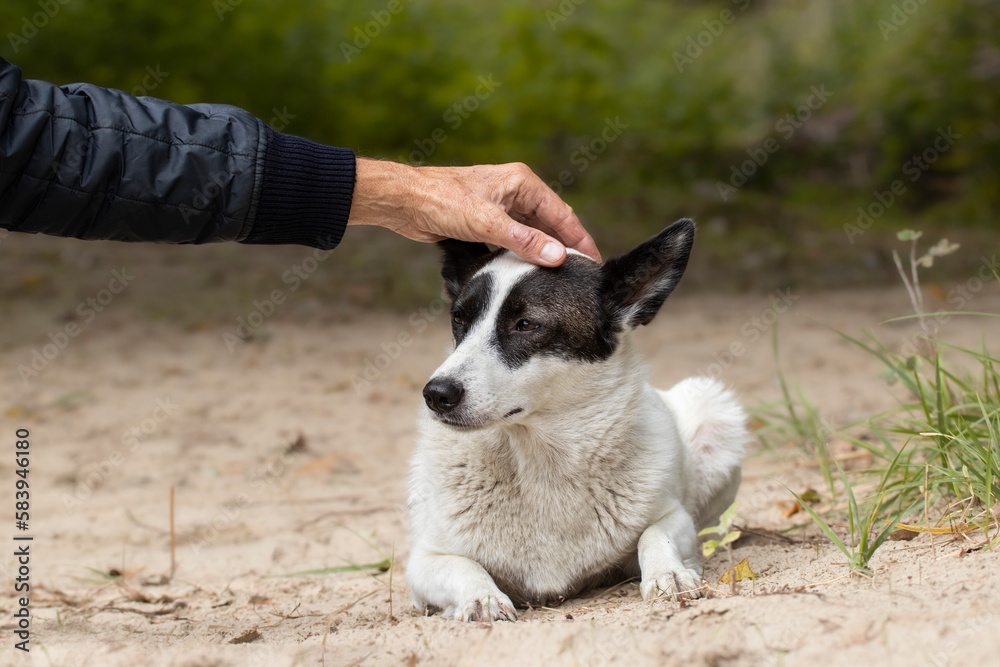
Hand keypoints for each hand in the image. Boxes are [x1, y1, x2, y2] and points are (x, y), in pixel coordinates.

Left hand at [347, 158, 600, 265]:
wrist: (403, 201)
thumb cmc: (440, 201)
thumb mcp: (486, 223)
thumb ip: (523, 241)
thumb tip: (558, 257)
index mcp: (522, 183)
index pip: (563, 214)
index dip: (580, 240)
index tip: (594, 264)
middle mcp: (515, 191)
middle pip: (550, 224)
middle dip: (565, 249)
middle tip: (581, 277)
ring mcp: (500, 206)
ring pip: (532, 234)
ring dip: (542, 253)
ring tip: (558, 279)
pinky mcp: (486, 221)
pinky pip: (513, 240)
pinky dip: (522, 254)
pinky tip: (527, 274)